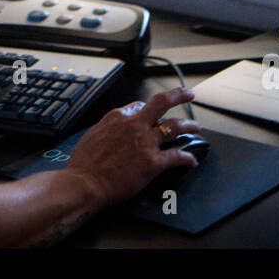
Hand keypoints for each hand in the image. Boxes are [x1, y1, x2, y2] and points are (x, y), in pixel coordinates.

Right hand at [63, 87, 199, 208]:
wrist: (84, 183)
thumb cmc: (83, 165)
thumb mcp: (92, 135)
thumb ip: (106, 129)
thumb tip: (111, 131)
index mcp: (117, 117)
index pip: (139, 106)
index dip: (148, 109)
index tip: (154, 113)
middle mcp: (134, 125)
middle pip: (162, 103)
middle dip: (179, 96)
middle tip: (189, 95)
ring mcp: (145, 142)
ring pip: (174, 127)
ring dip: (189, 126)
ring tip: (196, 127)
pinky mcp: (153, 162)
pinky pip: (177, 156)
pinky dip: (187, 158)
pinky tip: (192, 160)